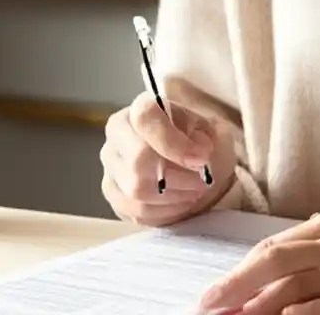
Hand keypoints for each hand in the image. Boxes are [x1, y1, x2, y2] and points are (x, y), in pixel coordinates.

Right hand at [100, 91, 237, 226]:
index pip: (145, 119)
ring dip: (173, 196)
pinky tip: (180, 203)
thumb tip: (198, 152)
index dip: (174, 143)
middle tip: (201, 180)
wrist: (191, 164)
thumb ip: (204, 135)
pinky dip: (165, 211)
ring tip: (194, 192)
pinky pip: (136, 210)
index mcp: (139, 108)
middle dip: (177, 177)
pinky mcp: (113, 193)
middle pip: (137, 160)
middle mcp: (117, 133)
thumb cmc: (197, 142)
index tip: (201, 159)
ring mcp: (111, 165)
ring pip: (136, 190)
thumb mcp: (208, 129)